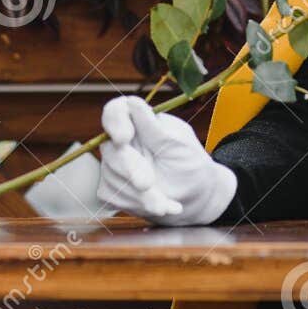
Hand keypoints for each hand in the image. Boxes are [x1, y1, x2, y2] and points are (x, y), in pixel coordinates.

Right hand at [97, 96, 237, 225]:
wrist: (196, 198)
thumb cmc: (190, 165)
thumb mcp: (178, 144)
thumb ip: (152, 127)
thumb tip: (132, 102)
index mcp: (140, 122)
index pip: (116, 110)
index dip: (115, 122)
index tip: (124, 139)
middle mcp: (123, 142)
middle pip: (111, 149)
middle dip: (130, 170)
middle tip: (147, 184)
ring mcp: (115, 166)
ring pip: (113, 177)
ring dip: (142, 195)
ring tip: (166, 202)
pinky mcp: (112, 189)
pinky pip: (114, 197)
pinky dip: (140, 205)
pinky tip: (163, 206)